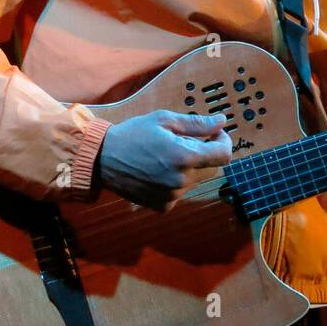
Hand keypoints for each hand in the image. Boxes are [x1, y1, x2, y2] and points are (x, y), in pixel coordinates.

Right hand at [97, 110, 232, 210]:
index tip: (214, 133)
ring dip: (191, 168)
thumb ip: (197, 124)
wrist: (102, 159)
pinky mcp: (163, 205)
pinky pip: (181, 192)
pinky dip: (177, 181)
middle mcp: (181, 180)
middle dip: (206, 153)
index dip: (223, 141)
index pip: (224, 155)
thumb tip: (222, 121)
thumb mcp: (164, 120)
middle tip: (186, 141)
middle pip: (213, 168)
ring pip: (197, 180)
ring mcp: (172, 195)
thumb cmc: (134, 134)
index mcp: (185, 157)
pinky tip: (160, 170)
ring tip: (168, 155)